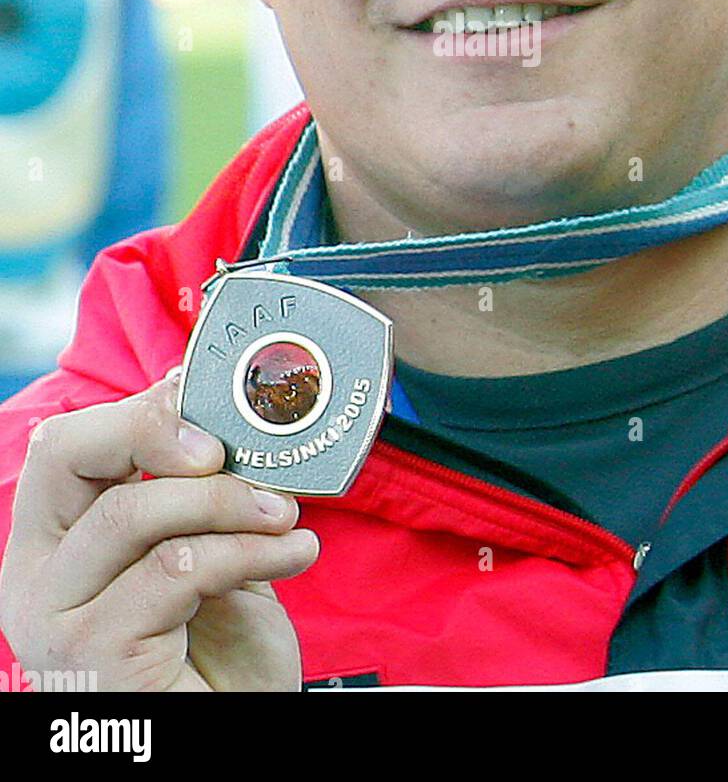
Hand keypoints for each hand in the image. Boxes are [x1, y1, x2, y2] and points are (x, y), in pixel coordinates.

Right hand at [0, 370, 318, 690]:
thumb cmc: (219, 649)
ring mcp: (58, 622)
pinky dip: (247, 550)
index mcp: (54, 543)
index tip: (199, 397)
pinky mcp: (99, 657)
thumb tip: (217, 401)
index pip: (62, 447)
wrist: (238, 727)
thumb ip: (199, 489)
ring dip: (225, 501)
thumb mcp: (208, 548)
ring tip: (285, 515)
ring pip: (130, 512)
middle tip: (229, 448)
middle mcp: (35, 579)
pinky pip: (176, 570)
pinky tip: (292, 553)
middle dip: (157, 431)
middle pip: (69, 459)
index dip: (132, 411)